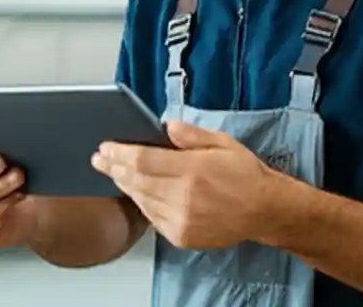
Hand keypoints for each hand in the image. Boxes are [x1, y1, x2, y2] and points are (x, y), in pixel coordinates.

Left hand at [91, 121, 284, 249]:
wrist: (263, 210)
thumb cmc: (244, 173)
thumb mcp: (222, 142)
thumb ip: (191, 134)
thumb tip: (165, 126)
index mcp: (192, 170)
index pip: (143, 160)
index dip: (120, 153)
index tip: (105, 148)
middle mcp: (182, 197)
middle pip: (136, 181)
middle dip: (114, 168)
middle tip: (100, 159)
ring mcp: (180, 220)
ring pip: (141, 200)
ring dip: (125, 185)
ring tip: (115, 173)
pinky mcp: (180, 236)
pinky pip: (152, 217)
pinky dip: (142, 202)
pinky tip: (138, 192)